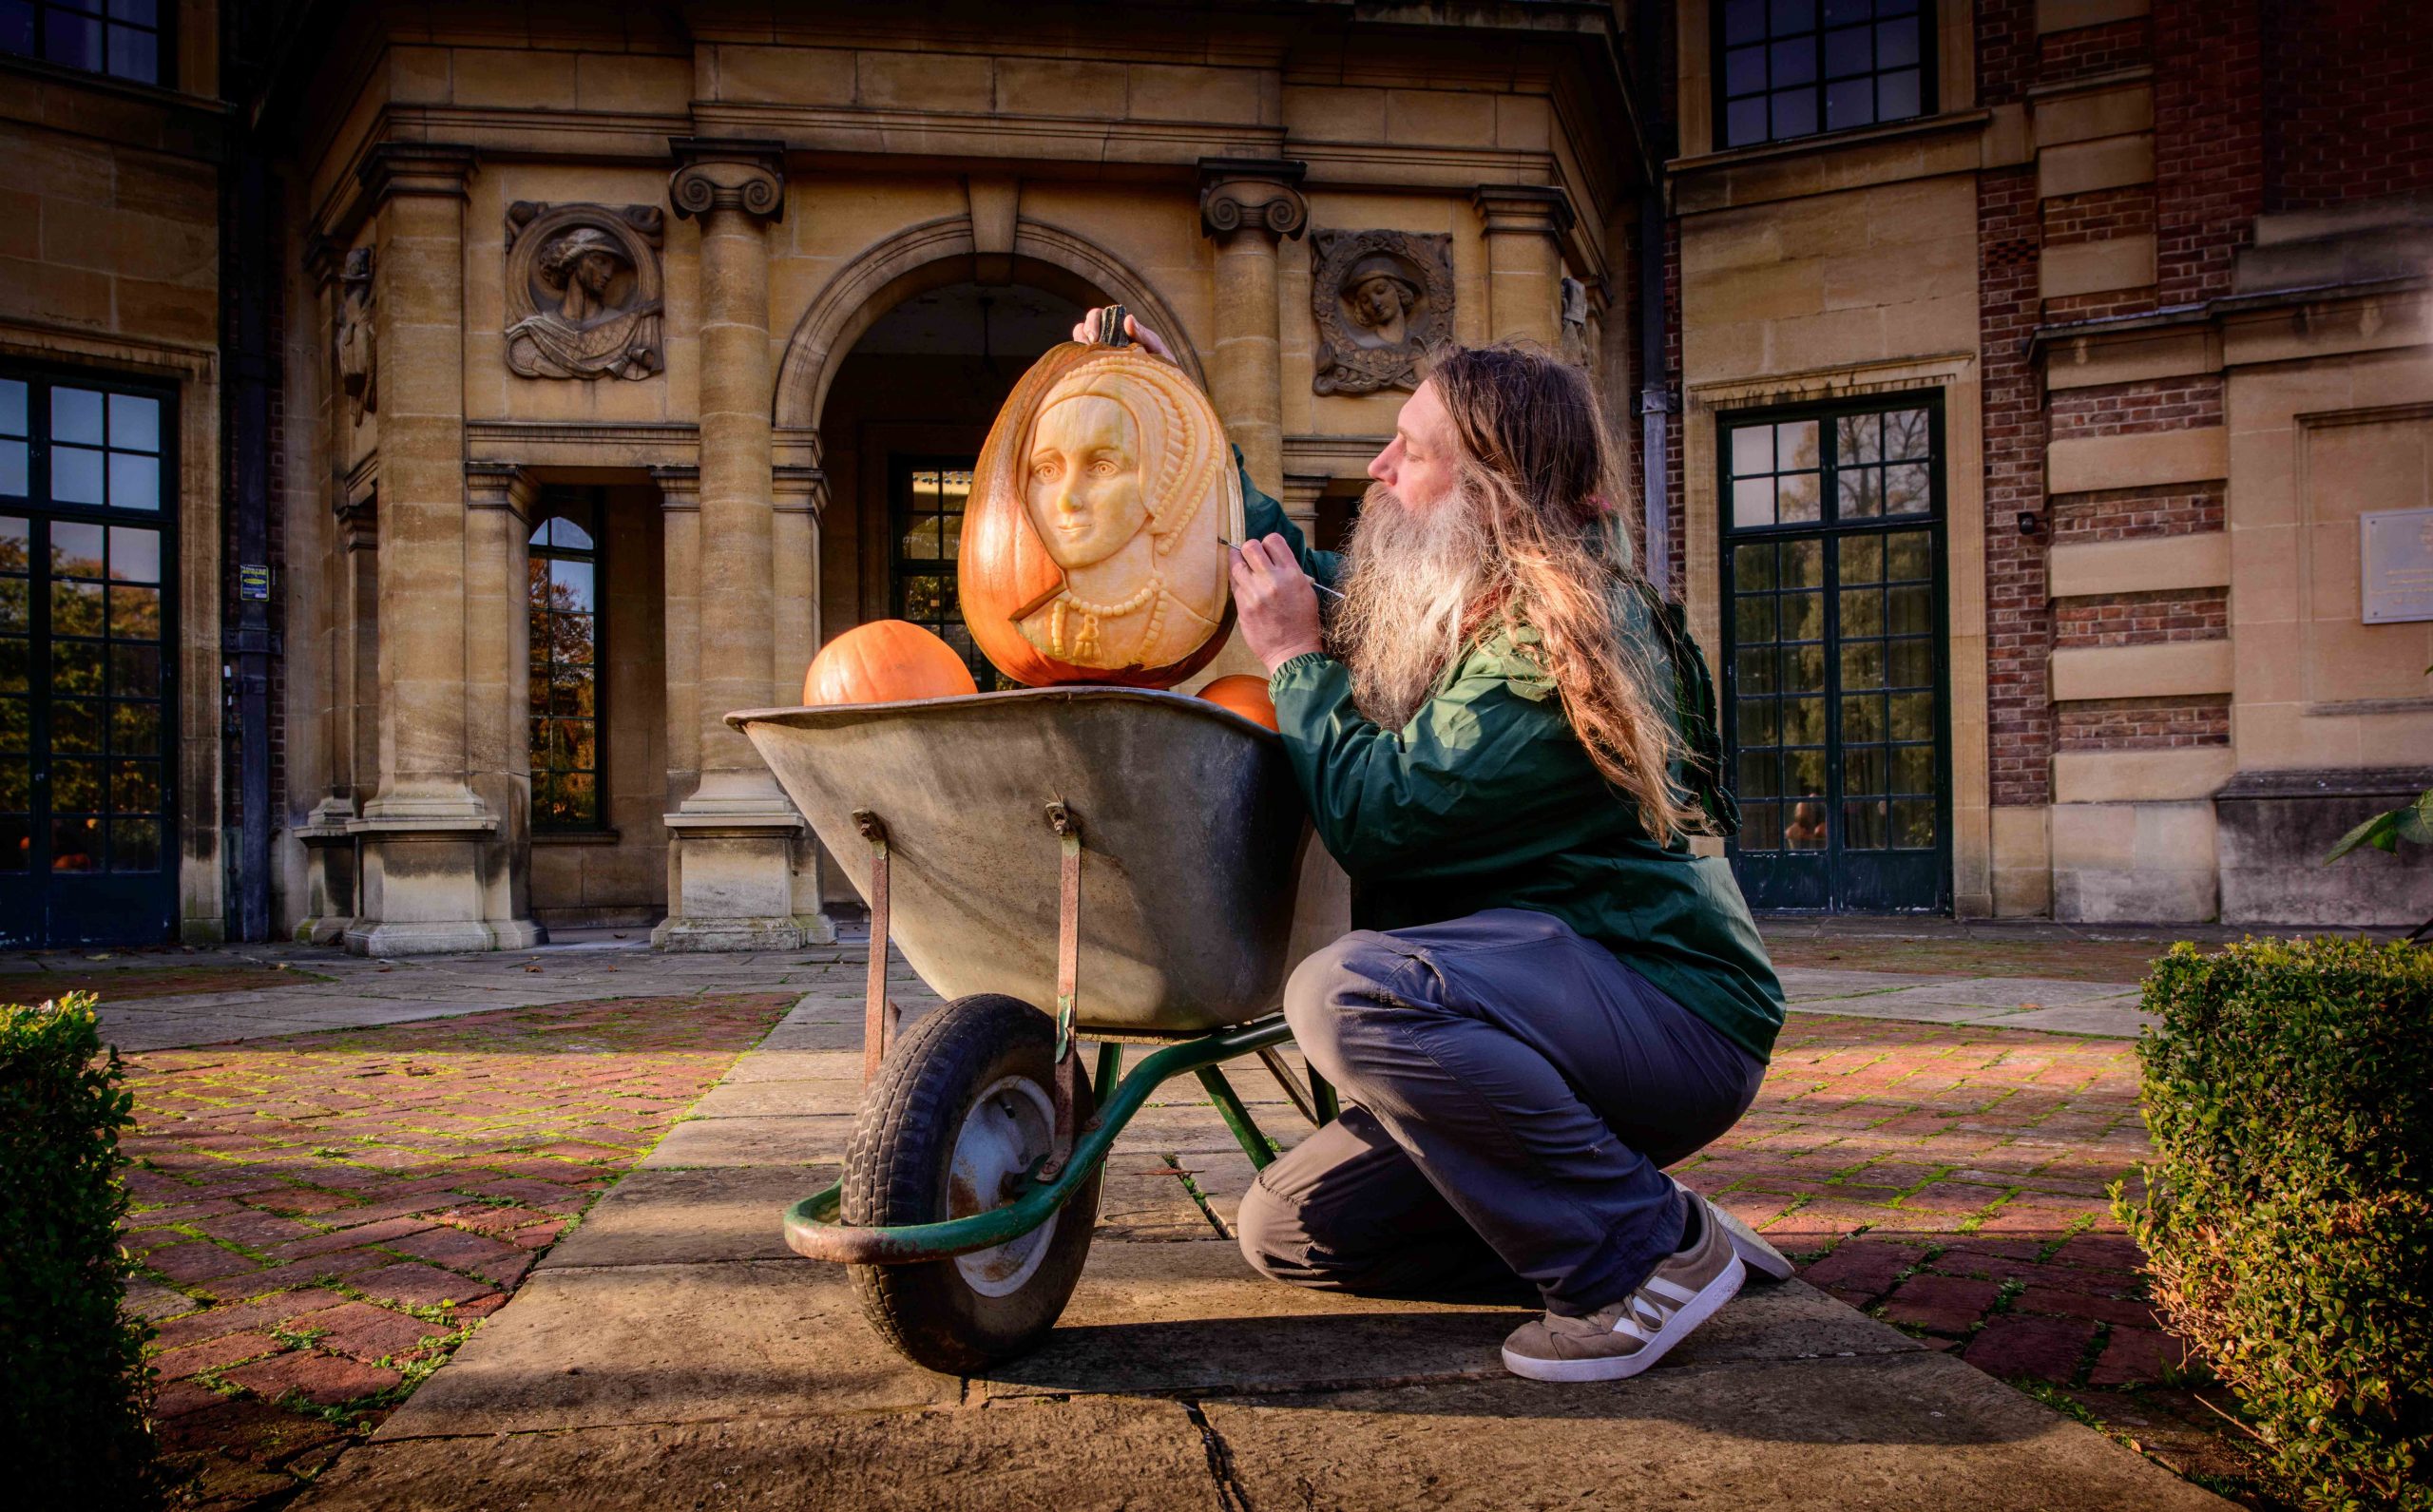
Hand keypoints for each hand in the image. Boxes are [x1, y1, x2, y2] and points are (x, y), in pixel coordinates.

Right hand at [1071, 306, 1173, 362]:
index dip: (1093, 321)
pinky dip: (1080, 362)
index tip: (1096, 336)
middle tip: (1093, 344)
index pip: (1098, 316)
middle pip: (1084, 328)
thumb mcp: (1155, 347)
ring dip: (1080, 346)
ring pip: (1079, 344)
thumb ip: (1143, 334)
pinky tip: (1087, 368)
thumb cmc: (1160, 365)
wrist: (1163, 388)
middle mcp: (1105, 340)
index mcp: (1118, 329)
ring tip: (1090, 356)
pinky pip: (1080, 364)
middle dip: (1085, 332)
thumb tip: (1128, 319)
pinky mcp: (1095, 370)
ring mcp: (1099, 355)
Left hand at [1228, 534, 1324, 674]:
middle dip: (1249, 549)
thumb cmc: (1303, 624)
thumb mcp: (1306, 592)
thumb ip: (1289, 573)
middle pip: (1250, 547)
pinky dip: (1238, 582)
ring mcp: (1255, 593)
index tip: (1266, 551)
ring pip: (1236, 565)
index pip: (1273, 540)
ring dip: (1238, 563)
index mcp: (1292, 574)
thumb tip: (1273, 560)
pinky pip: (1234, 585)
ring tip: (1242, 568)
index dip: (1267, 543)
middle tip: (1250, 557)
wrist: (1293, 652)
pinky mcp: (1243, 606)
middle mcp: (1272, 580)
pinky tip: (1243, 586)